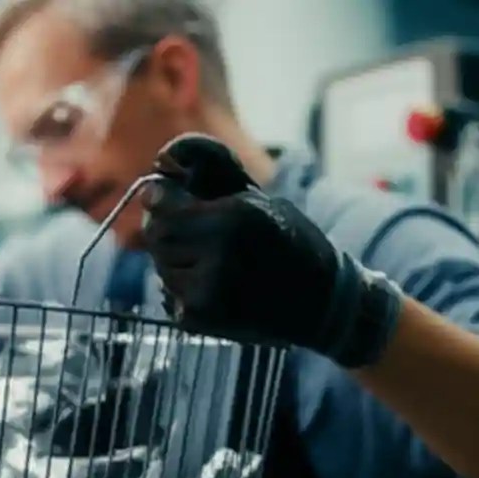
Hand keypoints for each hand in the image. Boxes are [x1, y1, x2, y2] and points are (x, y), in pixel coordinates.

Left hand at [140, 133, 403, 366]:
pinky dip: (184, 289)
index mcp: (234, 219)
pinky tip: (215, 286)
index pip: (163, 207)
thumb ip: (212, 169)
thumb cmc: (290, 241)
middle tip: (193, 231)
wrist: (319, 303)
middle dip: (169, 230)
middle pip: (158, 238)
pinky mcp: (198, 320)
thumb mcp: (258, 196)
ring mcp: (205, 293)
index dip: (159, 199)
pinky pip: (170, 295)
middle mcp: (218, 256)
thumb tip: (165, 157)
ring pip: (162, 268)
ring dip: (177, 261)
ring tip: (212, 262)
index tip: (162, 196)